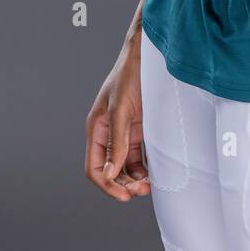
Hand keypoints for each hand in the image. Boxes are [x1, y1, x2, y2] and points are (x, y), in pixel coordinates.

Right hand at [85, 39, 150, 202]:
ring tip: (150, 184)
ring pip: (126, 167)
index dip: (107, 184)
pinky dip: (145, 168)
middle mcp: (109, 133)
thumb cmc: (130, 74)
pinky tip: (155, 174)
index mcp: (97, 129)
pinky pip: (140, 156)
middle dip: (123, 184)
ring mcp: (126, 132)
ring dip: (135, 179)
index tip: (124, 195)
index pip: (94, 167)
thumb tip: (110, 173)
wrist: (150, 55)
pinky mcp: (141, 129)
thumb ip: (116, 142)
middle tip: (141, 190)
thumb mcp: (121, 109)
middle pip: (111, 170)